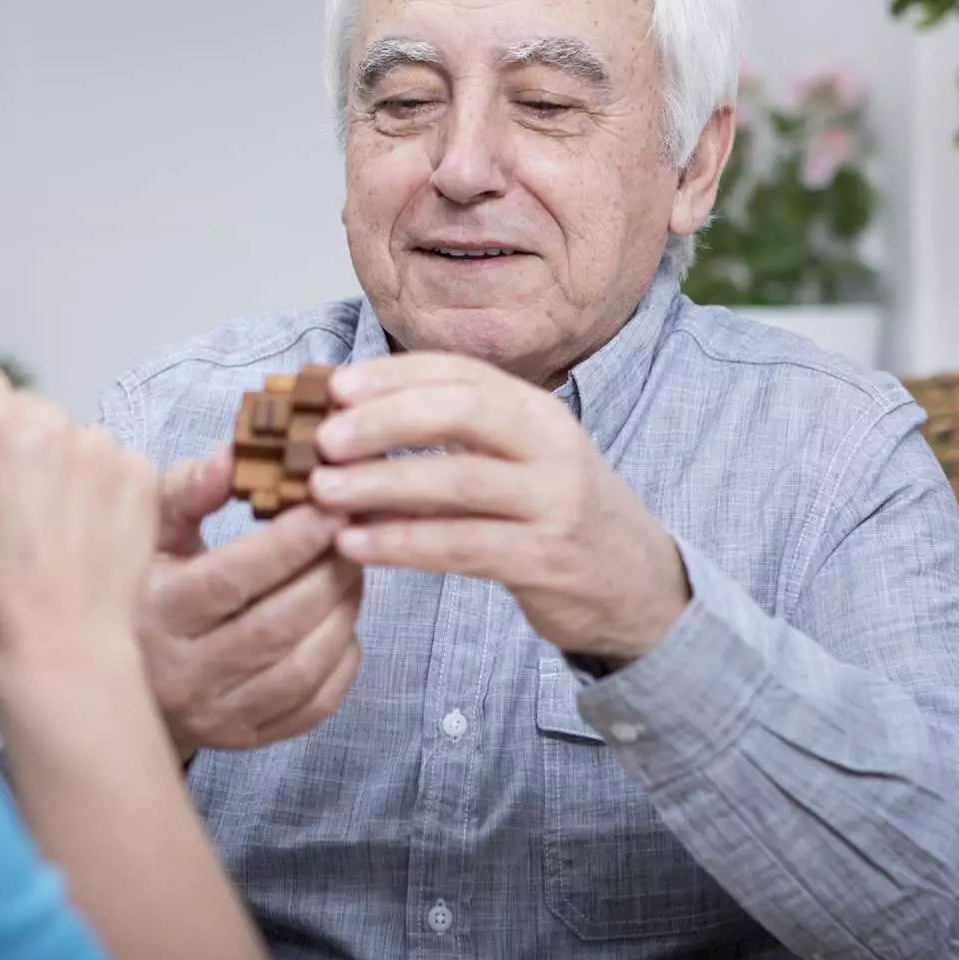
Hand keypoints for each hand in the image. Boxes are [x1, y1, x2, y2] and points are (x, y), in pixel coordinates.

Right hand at [0, 363, 158, 673]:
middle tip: (20, 504)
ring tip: (60, 533)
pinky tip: (92, 538)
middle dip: (24, 444)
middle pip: (29, 410)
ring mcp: (100, 447)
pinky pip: (117, 466)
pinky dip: (108, 492)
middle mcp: (46, 424)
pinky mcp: (141, 473)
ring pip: (77, 441)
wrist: (58, 645)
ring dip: (70, 470)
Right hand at [135, 447, 363, 759]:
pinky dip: (341, 665)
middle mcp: (182, 672)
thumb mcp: (146, 533)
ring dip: (341, 616)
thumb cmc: (140, 588)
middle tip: (352, 536)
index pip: (230, 581)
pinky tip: (342, 625)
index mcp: (155, 613)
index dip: (287, 545)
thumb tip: (233, 457)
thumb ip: (188, 491)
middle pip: (274, 627)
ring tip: (351, 573)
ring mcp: (215, 713)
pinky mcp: (243, 737)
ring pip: (299, 670)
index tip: (328, 510)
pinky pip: (310, 707)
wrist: (104, 679)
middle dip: (327, 576)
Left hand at [306, 352, 687, 664]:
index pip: (460, 373)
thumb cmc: (553, 514)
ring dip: (382, 484)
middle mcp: (552, 446)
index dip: (393, 375)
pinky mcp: (546, 559)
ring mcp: (555, 502)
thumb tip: (347, 421)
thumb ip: (450, 441)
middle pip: (462, 412)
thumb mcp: (517, 461)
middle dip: (385, 420)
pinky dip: (403, 544)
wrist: (637, 585)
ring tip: (321, 492)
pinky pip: (463, 546)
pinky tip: (355, 545)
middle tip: (322, 438)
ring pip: (459, 481)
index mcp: (537, 410)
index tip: (333, 386)